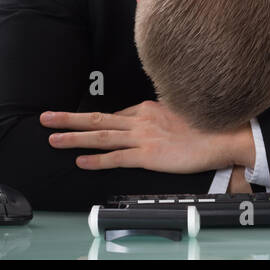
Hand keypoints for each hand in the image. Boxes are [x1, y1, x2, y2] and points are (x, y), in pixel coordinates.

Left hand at [41, 101, 253, 173]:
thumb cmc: (207, 124)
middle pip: (97, 118)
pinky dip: (97, 160)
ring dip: (74, 138)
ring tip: (53, 139)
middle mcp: (140, 119)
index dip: (94, 120)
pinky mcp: (148, 155)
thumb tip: (153, 119)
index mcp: (147, 108)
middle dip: (69, 119)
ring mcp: (142, 137)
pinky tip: (81, 162)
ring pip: (100, 135)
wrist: (224, 134)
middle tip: (45, 118)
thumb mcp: (178, 110)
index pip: (115, 115)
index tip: (78, 121)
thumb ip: (161, 114)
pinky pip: (117, 158)